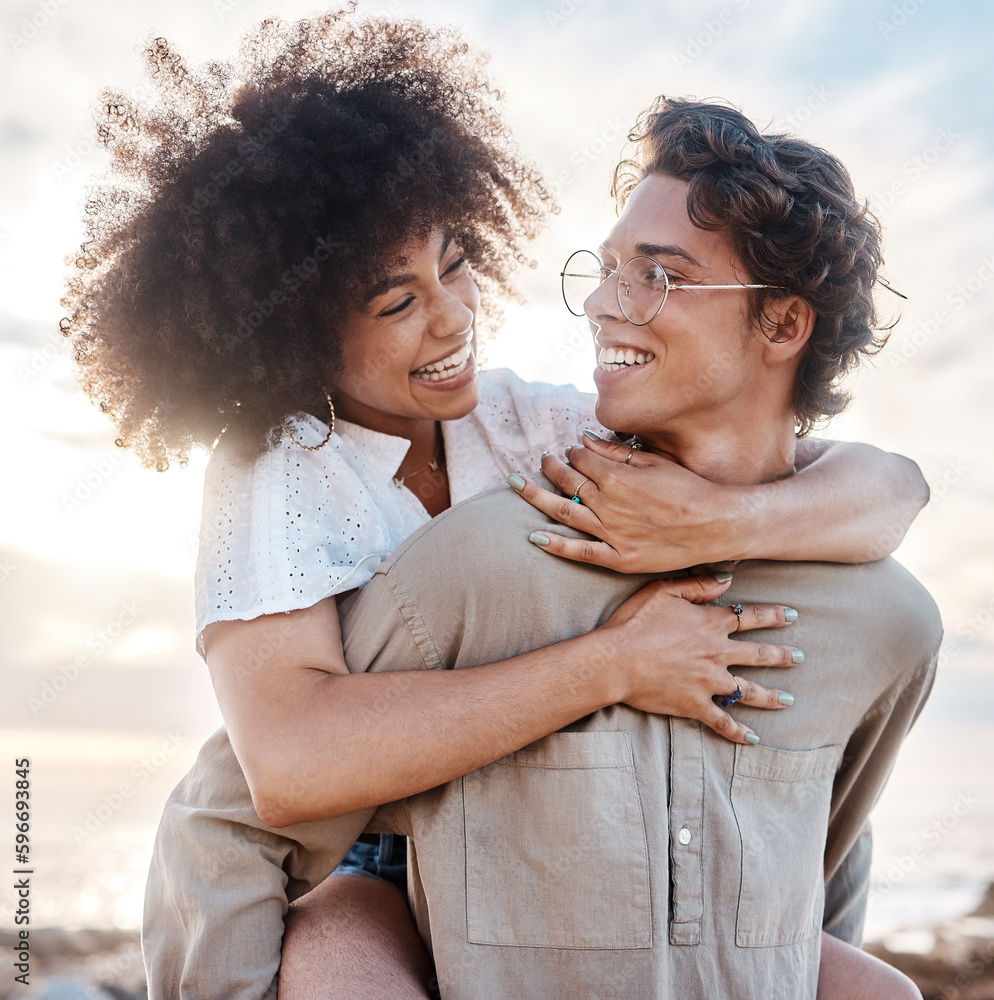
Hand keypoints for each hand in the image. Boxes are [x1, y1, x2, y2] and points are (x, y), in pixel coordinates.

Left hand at [509, 434, 740, 572]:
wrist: (716, 524)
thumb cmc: (688, 489)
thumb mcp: (653, 462)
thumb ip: (616, 452)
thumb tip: (585, 440)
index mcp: (616, 477)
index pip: (581, 460)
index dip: (574, 453)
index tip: (573, 451)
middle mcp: (608, 504)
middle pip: (567, 481)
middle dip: (551, 467)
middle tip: (542, 460)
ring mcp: (611, 533)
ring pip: (564, 511)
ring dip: (537, 496)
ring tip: (518, 484)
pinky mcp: (618, 558)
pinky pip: (580, 552)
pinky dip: (556, 545)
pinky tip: (534, 537)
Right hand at [595, 575, 800, 744]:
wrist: (616, 660)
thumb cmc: (635, 622)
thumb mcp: (664, 591)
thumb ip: (698, 584)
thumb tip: (728, 579)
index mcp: (711, 624)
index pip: (751, 618)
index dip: (774, 615)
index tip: (793, 615)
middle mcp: (718, 654)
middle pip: (758, 654)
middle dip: (782, 655)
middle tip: (800, 656)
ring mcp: (709, 682)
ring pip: (748, 691)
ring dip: (770, 696)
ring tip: (788, 699)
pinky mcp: (696, 705)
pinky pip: (723, 721)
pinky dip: (738, 732)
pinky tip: (753, 739)